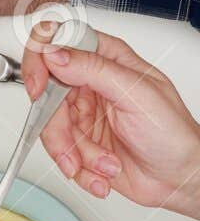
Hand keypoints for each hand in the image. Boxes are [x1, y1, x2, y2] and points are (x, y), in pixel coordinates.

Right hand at [23, 31, 199, 218]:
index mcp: (107, 59)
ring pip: (50, 127)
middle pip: (46, 93)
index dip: (40, 60)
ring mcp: (84, 112)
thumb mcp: (136, 94)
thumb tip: (55, 54)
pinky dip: (80, 168)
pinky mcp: (80, 141)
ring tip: (103, 164)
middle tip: (69, 145)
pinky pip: (61, 152)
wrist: (180, 178)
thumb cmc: (173, 133)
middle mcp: (91, 82)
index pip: (58, 42)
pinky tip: (102, 173)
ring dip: (75, 153)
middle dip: (58, 127)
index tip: (39, 87)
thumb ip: (94, 69)